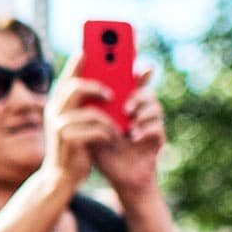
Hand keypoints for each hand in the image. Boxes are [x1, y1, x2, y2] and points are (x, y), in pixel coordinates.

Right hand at [42, 54, 117, 188]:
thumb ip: (95, 102)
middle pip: (74, 87)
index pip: (68, 77)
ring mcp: (58, 126)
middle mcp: (55, 111)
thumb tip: (120, 80)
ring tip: (118, 124)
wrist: (63, 176)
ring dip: (107, 118)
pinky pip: (94, 130)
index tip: (88, 49)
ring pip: (88, 111)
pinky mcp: (67, 141)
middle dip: (96, 86)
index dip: (77, 62)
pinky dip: (107, 133)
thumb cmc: (79, 145)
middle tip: (112, 94)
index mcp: (59, 103)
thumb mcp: (84, 121)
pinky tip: (112, 138)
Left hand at [90, 67, 165, 199]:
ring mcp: (150, 123)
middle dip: (139, 90)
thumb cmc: (102, 148)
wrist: (117, 176)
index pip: (131, 80)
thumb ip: (88, 107)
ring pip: (154, 107)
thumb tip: (74, 84)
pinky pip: (157, 128)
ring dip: (142, 112)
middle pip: (145, 90)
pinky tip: (134, 136)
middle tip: (127, 99)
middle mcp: (140, 110)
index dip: (134, 68)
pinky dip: (145, 130)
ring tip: (129, 120)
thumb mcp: (91, 126)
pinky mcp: (156, 139)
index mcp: (124, 103)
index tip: (132, 55)